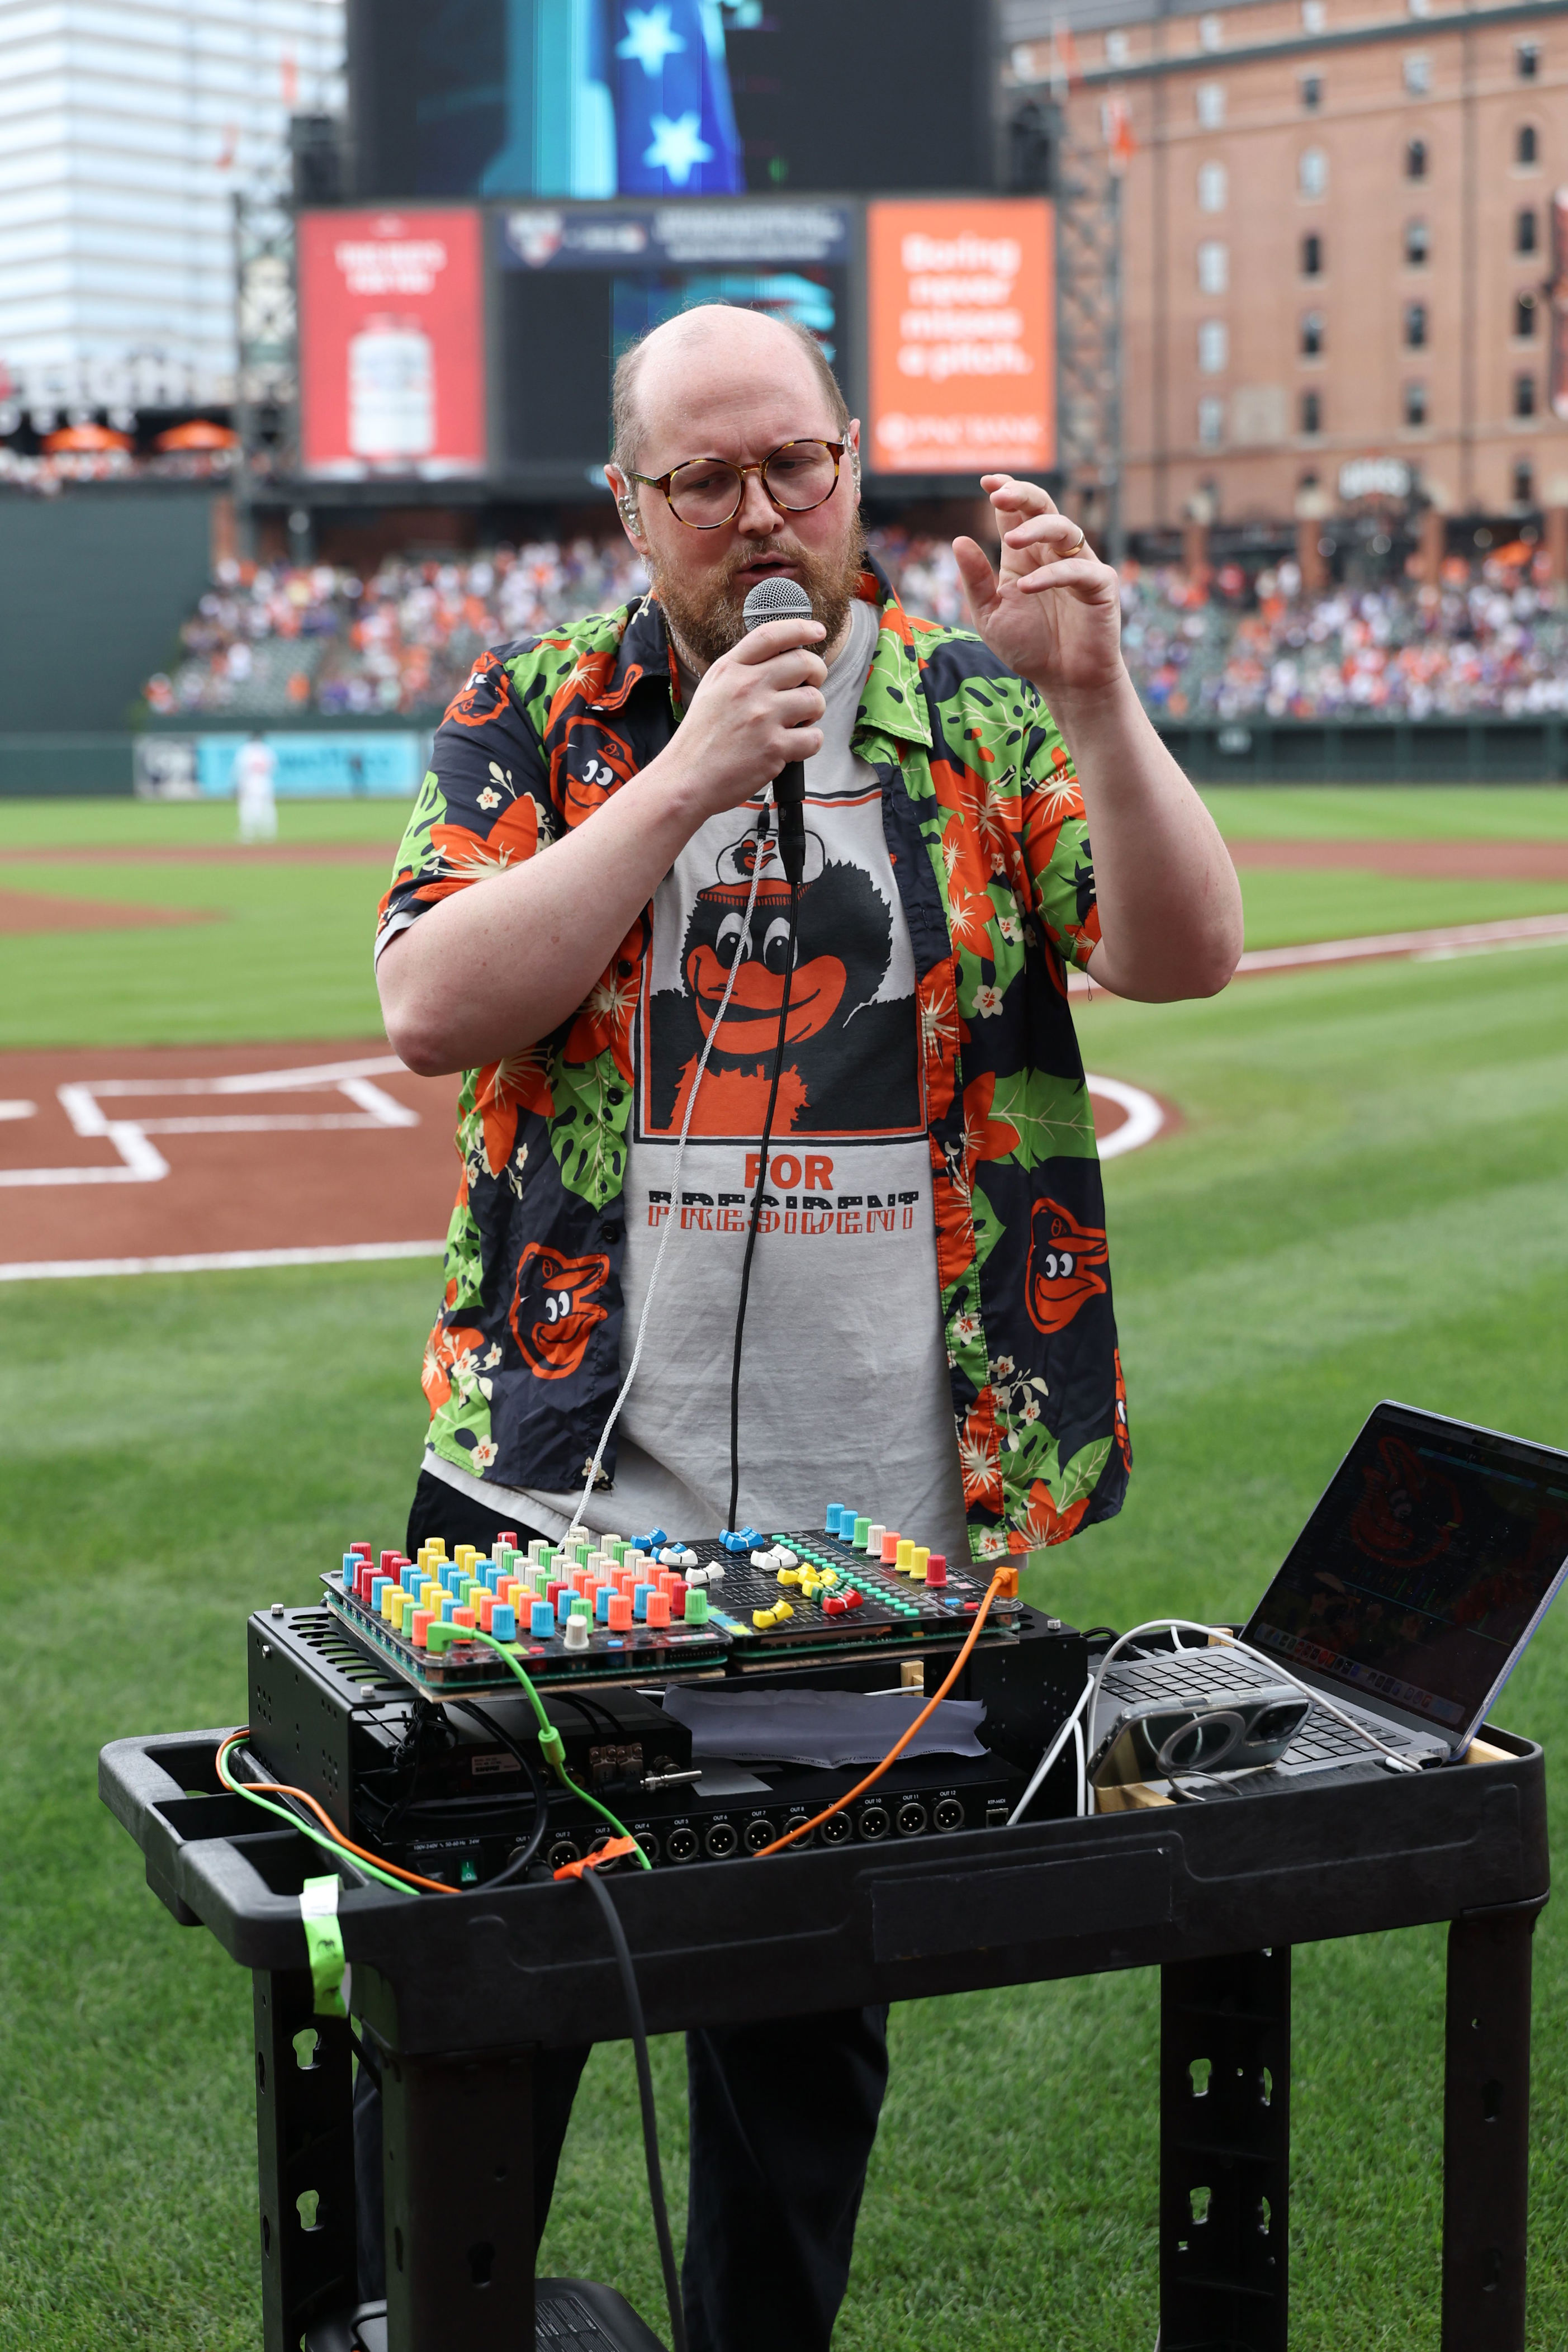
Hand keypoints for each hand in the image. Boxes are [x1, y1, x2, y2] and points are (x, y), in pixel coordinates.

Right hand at [658, 617, 826, 822]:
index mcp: (730, 669)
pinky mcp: (774, 748)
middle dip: (817, 674)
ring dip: (814, 713)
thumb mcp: (711, 690)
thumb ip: (741, 672)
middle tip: (810, 687)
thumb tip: (781, 661)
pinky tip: (792, 747)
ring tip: (798, 722)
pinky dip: (810, 743)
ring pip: (815, 700)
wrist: (686, 779)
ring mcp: (762, 717)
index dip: (800, 628)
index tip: (817, 631)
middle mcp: (747, 687)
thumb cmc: (699, 739)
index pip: (772, 635)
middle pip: (804, 663)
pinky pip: (814, 737)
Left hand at [952, 476, 1123, 708]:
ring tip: (1012, 540)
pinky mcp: (1100, 586)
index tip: (987, 481)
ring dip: (1037, 529)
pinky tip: (1027, 587)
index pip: (1016, 513)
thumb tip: (959, 539)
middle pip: (1043, 507)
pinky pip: (1079, 570)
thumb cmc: (1030, 648)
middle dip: (1022, 494)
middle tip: (999, 494)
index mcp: (1025, 556)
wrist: (1065, 682)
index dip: (1006, 491)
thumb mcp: (990, 615)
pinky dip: (1053, 575)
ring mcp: (1080, 566)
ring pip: (1064, 529)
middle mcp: (1052, 554)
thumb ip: (976, 580)